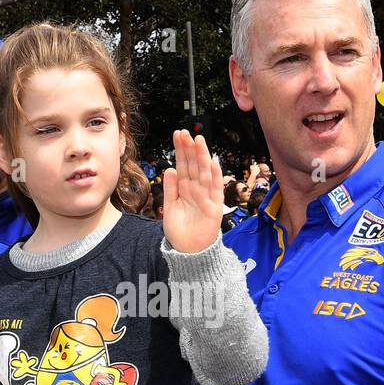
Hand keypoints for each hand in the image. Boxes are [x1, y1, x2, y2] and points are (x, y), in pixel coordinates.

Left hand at [162, 129, 223, 253]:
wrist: (188, 252)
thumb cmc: (179, 231)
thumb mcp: (169, 207)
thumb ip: (170, 189)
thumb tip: (169, 169)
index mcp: (184, 189)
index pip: (182, 165)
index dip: (180, 150)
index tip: (177, 135)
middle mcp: (196, 190)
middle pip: (193, 165)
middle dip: (190, 149)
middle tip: (186, 133)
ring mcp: (206, 197)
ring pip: (204, 173)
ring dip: (202, 157)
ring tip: (199, 141)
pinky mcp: (214, 208)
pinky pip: (215, 189)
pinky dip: (215, 176)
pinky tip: (213, 162)